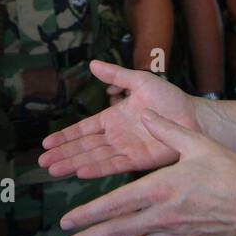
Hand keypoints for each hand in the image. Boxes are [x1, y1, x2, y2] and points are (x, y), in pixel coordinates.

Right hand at [39, 60, 196, 178]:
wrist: (193, 116)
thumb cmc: (170, 98)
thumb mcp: (139, 81)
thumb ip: (115, 75)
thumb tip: (92, 64)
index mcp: (113, 118)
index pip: (83, 129)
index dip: (65, 136)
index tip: (46, 143)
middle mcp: (115, 136)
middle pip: (83, 147)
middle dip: (62, 154)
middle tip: (42, 162)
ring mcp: (125, 149)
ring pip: (93, 157)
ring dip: (73, 163)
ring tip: (52, 169)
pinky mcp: (138, 160)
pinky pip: (113, 165)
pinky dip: (96, 168)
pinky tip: (80, 172)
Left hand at [57, 110, 235, 235]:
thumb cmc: (232, 172)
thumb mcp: (198, 143)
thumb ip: (167, 130)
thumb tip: (147, 114)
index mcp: (159, 188)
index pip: (115, 203)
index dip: (89, 213)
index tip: (68, 219)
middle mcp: (162, 215)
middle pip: (117, 230)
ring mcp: (175, 234)